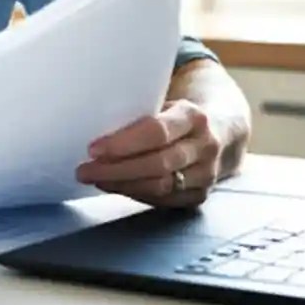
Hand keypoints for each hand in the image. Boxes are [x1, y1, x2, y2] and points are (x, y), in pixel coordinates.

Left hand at [75, 99, 222, 207]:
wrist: (220, 132)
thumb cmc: (178, 116)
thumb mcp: (165, 103)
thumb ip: (139, 114)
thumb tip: (92, 126)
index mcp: (194, 116)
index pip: (157, 132)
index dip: (123, 143)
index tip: (93, 148)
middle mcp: (205, 146)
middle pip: (157, 164)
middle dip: (116, 169)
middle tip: (84, 169)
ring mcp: (207, 174)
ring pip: (160, 187)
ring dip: (122, 184)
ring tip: (95, 178)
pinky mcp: (200, 195)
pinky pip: (163, 200)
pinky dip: (135, 194)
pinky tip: (115, 186)